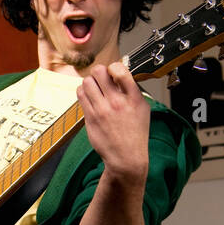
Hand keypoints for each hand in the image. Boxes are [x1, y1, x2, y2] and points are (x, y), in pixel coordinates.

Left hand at [77, 61, 149, 183]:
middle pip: (99, 72)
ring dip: (90, 82)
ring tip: (95, 89)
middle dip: (99, 73)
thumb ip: (133, 90)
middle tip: (102, 80)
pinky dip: (83, 92)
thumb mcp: (143, 108)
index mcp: (133, 98)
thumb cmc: (135, 133)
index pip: (120, 70)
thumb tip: (121, 75)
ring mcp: (102, 110)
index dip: (114, 67)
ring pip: (87, 82)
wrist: (126, 157)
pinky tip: (89, 97)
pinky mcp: (90, 118)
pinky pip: (81, 95)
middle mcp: (117, 102)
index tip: (114, 73)